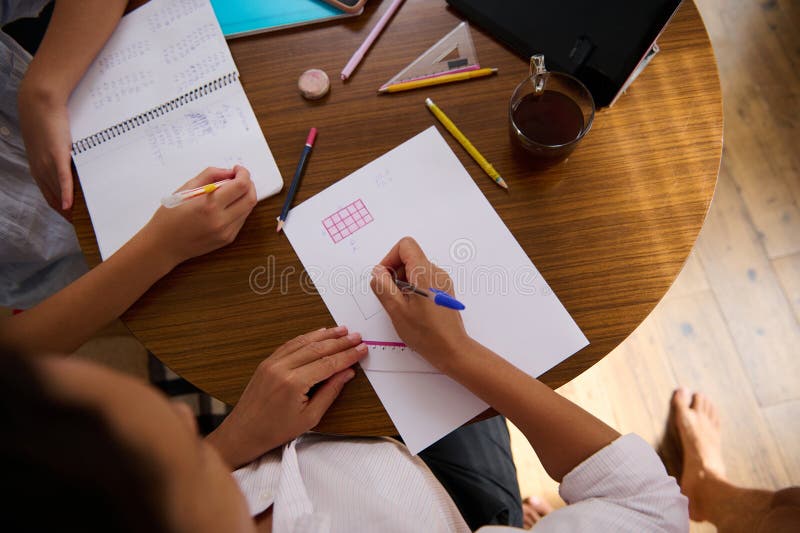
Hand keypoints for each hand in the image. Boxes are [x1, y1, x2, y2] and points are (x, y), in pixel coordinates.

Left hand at [18, 85, 74, 211]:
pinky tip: (71, 206)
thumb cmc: (46, 120)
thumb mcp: (51, 143)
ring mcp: (47, 164)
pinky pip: (62, 180)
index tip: (74, 221)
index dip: (61, 211)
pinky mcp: (57, 155)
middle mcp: (40, 170)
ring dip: (71, 208)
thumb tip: (74, 167)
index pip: (50, 197)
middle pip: (56, 199)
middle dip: (69, 214)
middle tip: (85, 225)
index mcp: (38, 169)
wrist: (38, 102)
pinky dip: (66, 194)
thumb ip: (59, 157)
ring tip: (86, 219)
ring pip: (59, 192)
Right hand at [138, 166, 256, 267]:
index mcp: (209, 205)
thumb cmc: (169, 216)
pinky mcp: (227, 239)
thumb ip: (210, 176)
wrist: (163, 246)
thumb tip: (229, 172)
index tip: (238, 169)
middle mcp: (221, 221)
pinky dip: (239, 208)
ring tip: (230, 191)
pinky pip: (241, 220)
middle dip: (249, 184)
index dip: (243, 174)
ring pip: (248, 209)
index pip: (241, 186)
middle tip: (238, 178)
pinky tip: (226, 205)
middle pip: (250, 198)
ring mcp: (226, 232)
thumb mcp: (185, 189)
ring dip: (244, 196)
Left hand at [207, 326, 366, 467]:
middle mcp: (282, 368)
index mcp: (294, 383)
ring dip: (325, 335)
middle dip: (340, 342)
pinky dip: (306, 337)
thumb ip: (330, 392)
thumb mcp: (310, 417)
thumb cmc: (276, 430)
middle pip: (318, 348)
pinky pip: (290, 344)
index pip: (328, 363)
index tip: (362, 349)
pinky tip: (318, 333)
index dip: (348, 355)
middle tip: (356, 336)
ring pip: (304, 342)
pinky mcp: (267, 362)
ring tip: (341, 330)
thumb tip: (347, 373)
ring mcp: (272, 362)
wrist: (244, 432)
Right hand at [370, 237, 470, 369]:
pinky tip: (412, 308)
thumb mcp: (396, 310)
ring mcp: (442, 281)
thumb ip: (384, 287)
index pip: (405, 246)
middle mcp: (436, 272)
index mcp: (425, 273)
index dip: (390, 258)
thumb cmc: (426, 333)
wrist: (452, 349)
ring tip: (402, 305)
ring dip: (403, 283)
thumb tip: (378, 272)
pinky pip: (424, 280)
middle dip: (395, 273)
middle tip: (391, 296)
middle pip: (410, 257)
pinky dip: (413, 288)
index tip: (384, 277)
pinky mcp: (443, 290)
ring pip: (416, 270)